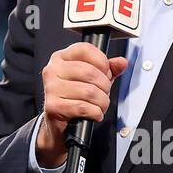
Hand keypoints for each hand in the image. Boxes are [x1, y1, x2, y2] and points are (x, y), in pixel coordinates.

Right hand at [36, 42, 129, 167]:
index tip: (106, 72)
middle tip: (104, 93)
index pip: (85, 49)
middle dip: (104, 86)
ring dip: (102, 102)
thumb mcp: (93, 79)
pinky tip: (94, 114)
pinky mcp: (53, 106)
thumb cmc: (75, 98)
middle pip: (89, 72)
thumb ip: (108, 69)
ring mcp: (51, 88)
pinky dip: (95, 113)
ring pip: (89, 92)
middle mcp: (53, 70)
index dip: (102, 61)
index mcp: (61, 58)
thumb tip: (121, 63)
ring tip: (100, 105)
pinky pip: (83, 107)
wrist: (60, 123)